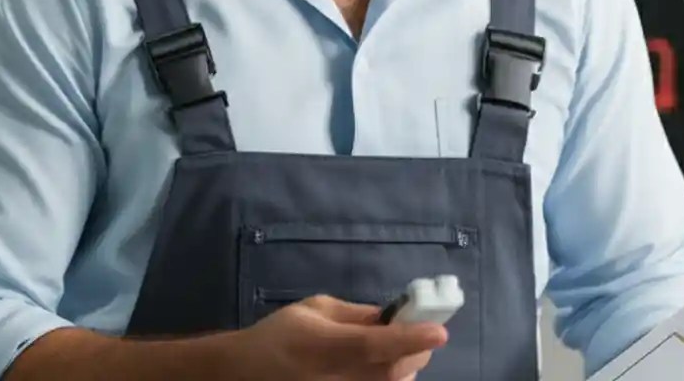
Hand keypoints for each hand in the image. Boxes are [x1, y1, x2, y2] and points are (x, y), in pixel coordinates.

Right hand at [224, 294, 448, 380]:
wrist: (244, 373)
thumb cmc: (281, 334)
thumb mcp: (316, 310)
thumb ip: (357, 314)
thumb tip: (395, 316)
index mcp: (325, 346)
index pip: (375, 345)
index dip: (410, 337)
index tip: (439, 330)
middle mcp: (335, 378)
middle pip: (392, 372)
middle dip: (416, 352)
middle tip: (423, 337)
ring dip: (404, 370)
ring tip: (399, 354)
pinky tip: (381, 370)